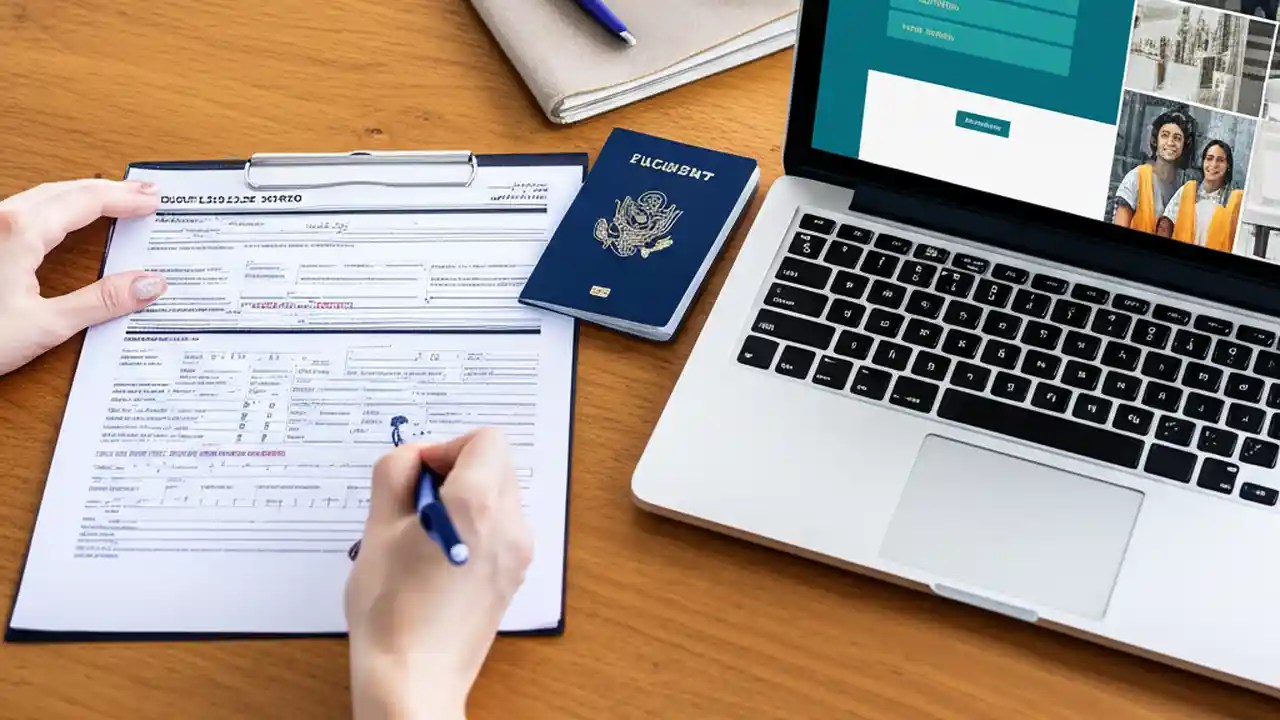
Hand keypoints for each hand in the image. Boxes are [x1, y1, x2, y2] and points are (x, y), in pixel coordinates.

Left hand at [0, 179, 165, 375]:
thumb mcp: (45, 325)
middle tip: (144, 193)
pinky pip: (27, 208)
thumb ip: (101, 301)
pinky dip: (59, 206)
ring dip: (82, 195)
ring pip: (44, 196)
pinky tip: (67, 219)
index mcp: (21, 231)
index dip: (124, 200)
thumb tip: (148, 283)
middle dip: (108, 190)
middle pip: (66, 190)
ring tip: (113, 200)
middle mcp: (1, 218)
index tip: (153, 203)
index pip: (86, 201)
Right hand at [345, 428, 533, 719]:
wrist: (414, 677)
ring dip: (466, 497)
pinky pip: (502, 527)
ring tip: (425, 534)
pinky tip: (441, 556)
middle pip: (496, 464)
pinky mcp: (516, 574)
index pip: (485, 439)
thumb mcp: (377, 528)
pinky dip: (476, 524)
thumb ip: (395, 474)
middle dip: (457, 470)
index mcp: (478, 505)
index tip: (418, 475)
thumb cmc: (389, 608)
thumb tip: (413, 456)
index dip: (447, 446)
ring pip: (500, 495)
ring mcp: (519, 552)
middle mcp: (510, 524)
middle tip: (416, 503)